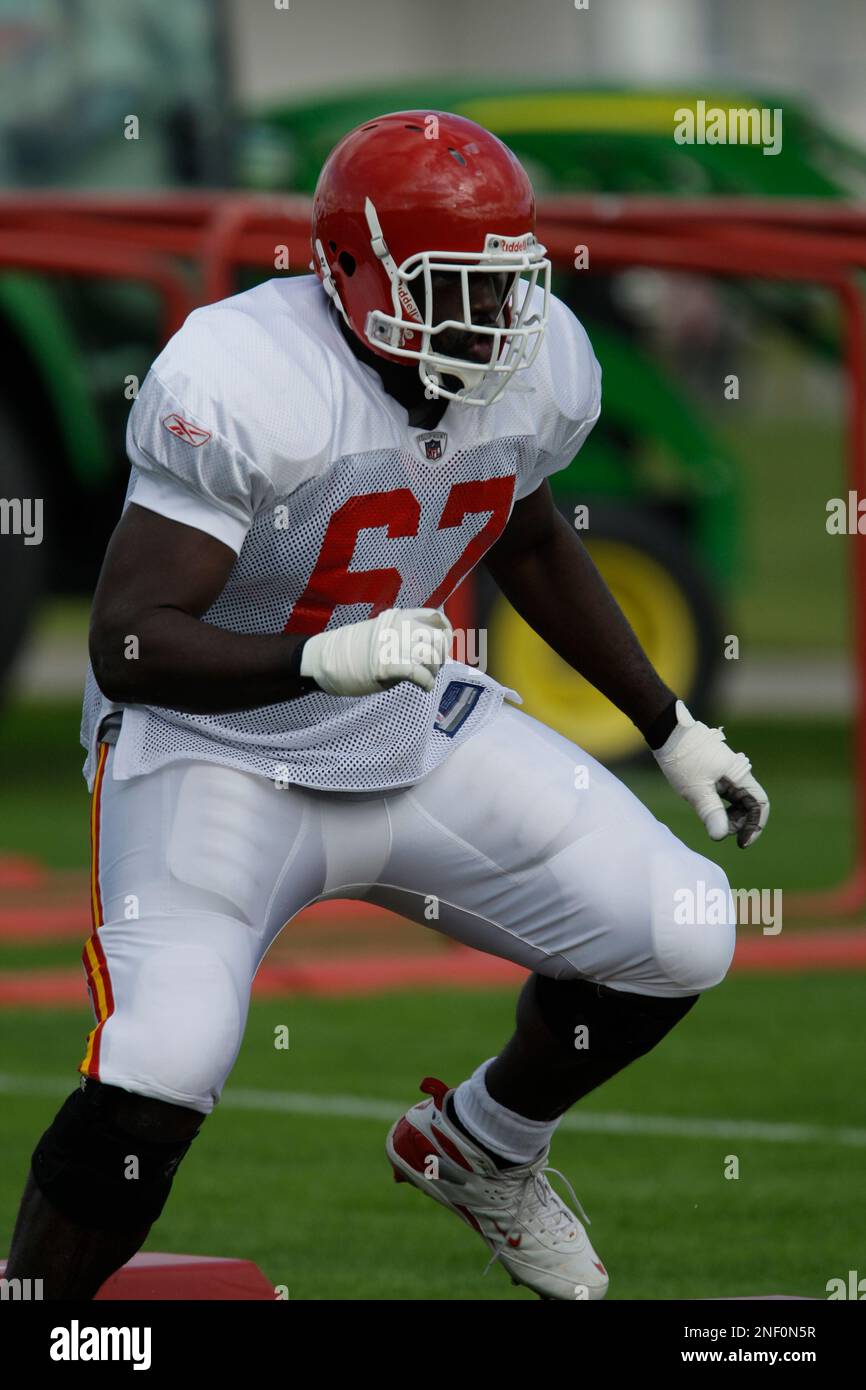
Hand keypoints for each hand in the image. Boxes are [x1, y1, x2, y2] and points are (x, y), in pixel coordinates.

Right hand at [300, 607, 452, 696]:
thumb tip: (428, 647)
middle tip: (432, 668)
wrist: (326, 659)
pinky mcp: (387, 666)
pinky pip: (418, 673)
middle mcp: (399, 628)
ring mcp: (393, 646)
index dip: (446, 633)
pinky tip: (423, 687)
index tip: (445, 646)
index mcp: (398, 617)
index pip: (435, 618)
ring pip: (431, 656)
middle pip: (437, 639)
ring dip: (433, 670)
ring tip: (425, 678)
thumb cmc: (353, 650)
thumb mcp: (382, 632)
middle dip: (440, 656)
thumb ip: (404, 634)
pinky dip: (426, 682)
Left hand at [652, 701, 769, 847]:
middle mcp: (736, 773)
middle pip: (748, 805)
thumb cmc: (683, 757)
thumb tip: (719, 836)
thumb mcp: (696, 789)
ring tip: (710, 821)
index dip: (755, 826)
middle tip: (717, 830)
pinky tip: (704, 809)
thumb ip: (711, 812)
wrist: (667, 731)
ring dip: (727, 815)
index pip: (760, 804)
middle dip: (738, 822)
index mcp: (739, 775)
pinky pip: (723, 794)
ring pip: (735, 800)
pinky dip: (718, 806)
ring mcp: (724, 772)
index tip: (742, 843)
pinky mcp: (713, 772)